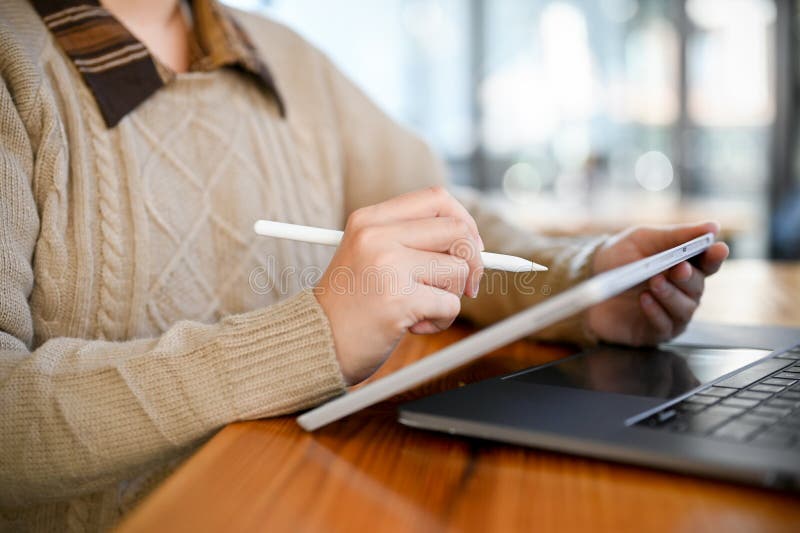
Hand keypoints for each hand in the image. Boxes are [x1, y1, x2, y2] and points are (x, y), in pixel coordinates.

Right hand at [315, 187, 484, 384]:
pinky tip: (410, 325)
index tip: (468, 247)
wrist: (312, 343)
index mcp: (369, 218)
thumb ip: (411, 241)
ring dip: (450, 297)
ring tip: (418, 309)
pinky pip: (450, 305)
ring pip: (458, 270)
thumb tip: (474, 243)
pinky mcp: (398, 299)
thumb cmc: (349, 304)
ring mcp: (388, 265)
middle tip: (465, 285)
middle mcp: (377, 235)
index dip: (464, 221)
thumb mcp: (369, 255)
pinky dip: (440, 321)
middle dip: (472, 261)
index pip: (437, 199)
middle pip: (458, 231)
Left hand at [587, 222, 728, 346]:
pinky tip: (645, 299)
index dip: (715, 257)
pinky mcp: (655, 331)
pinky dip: (656, 312)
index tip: (718, 249)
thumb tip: (712, 227)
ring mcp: (670, 313)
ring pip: (685, 308)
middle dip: (689, 277)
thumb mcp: (643, 239)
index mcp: (684, 265)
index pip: (708, 264)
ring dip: (671, 295)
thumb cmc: (618, 258)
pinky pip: (664, 325)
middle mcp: (682, 291)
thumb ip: (676, 236)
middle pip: (698, 286)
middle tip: (678, 269)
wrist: (587, 281)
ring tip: (655, 282)